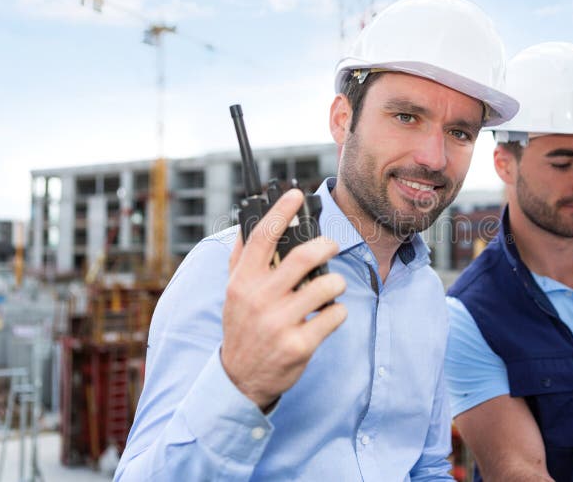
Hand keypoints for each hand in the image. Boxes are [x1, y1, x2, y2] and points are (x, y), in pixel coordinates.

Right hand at [220, 189, 347, 410]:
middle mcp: (260, 299)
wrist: (240, 378)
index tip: (296, 195)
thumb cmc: (242, 326)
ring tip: (332, 287)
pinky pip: (335, 316)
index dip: (281, 212)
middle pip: (302, 256)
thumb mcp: (234, 292)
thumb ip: (242, 259)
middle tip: (331, 246)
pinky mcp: (300, 345)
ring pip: (326, 286)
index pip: (262, 237)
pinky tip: (329, 315)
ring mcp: (280, 323)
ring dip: (336, 283)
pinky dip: (338, 312)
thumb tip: (250, 222)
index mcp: (243, 282)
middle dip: (325, 245)